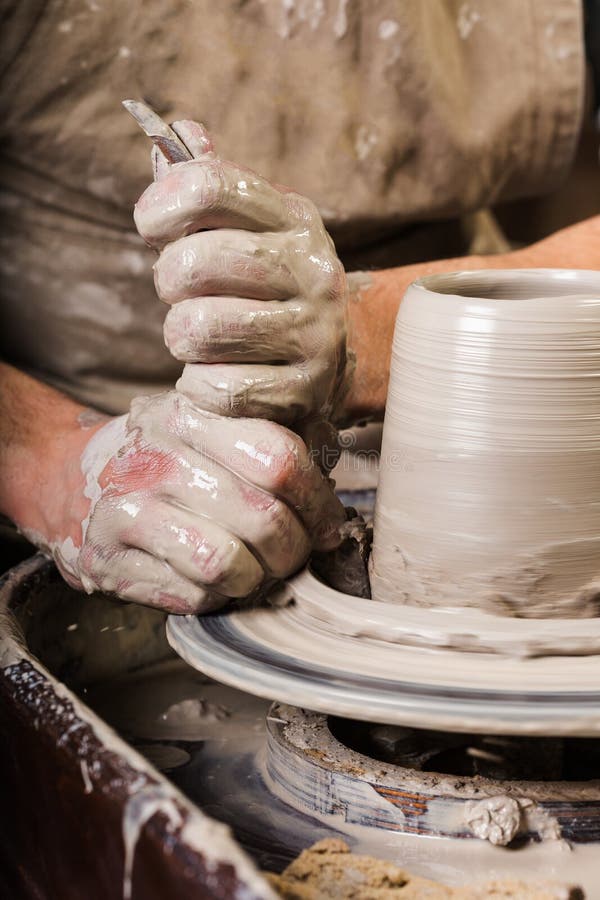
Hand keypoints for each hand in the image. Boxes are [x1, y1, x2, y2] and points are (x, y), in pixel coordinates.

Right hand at [41, 391, 344, 613]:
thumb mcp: (211, 429)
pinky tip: (213, 578)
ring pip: (229, 563)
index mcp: (192, 415)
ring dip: (257, 578)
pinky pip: (193, 594)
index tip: (326, 523)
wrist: (69, 480)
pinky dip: (218, 596)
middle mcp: (158, 456)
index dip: (318, 502)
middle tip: (292, 553)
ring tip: (255, 569)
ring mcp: (127, 507)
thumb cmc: (165, 459)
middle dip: (294, 550)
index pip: (281, 459)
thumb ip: (274, 441)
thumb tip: (333, 482)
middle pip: (264, 518)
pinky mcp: (108, 558)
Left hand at [133, 121, 351, 440]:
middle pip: (194, 262)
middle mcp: (315, 270)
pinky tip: (216, 376)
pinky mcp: (304, 390)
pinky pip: (217, 388)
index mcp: (295, 218)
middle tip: (181, 295)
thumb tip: (181, 131)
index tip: (150, 225)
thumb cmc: (263, 288)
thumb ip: (208, 187)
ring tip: (199, 337)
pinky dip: (199, 389)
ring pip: (199, 329)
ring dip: (181, 338)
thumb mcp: (244, 230)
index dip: (161, 203)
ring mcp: (315, 333)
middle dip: (168, 281)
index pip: (211, 185)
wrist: (325, 364)